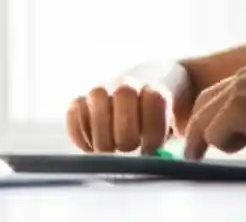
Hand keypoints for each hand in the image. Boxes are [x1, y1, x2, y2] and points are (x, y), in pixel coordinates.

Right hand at [66, 63, 191, 153]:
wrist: (143, 89)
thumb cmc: (159, 119)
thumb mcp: (171, 124)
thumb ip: (166, 140)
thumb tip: (154, 161)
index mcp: (156, 87)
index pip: (155, 99)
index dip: (154, 131)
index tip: (151, 148)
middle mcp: (127, 83)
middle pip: (125, 94)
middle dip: (127, 131)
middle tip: (129, 147)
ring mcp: (102, 90)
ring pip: (97, 98)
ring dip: (102, 132)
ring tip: (109, 148)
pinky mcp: (80, 101)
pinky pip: (74, 112)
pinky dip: (80, 134)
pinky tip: (91, 147)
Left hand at [182, 65, 245, 164]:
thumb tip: (217, 134)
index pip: (212, 97)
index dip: (202, 121)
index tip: (196, 142)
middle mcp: (242, 76)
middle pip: (202, 107)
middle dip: (195, 133)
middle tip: (192, 156)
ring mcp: (239, 89)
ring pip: (204, 123)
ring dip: (217, 142)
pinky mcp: (239, 107)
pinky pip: (214, 136)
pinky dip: (229, 147)